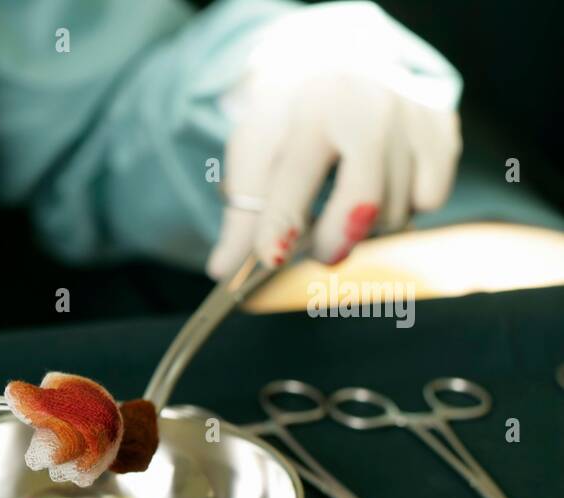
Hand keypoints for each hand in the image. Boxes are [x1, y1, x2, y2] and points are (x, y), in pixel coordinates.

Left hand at [206, 6, 460, 277]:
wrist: (338, 60)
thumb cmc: (291, 116)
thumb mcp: (256, 150)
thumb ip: (243, 212)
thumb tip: (224, 269)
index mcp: (313, 107)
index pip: (297, 177)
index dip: (282, 225)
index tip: (271, 258)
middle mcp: (370, 107)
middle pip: (363, 203)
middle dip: (335, 242)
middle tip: (319, 252)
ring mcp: (412, 117)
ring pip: (395, 210)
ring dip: (364, 227)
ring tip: (342, 205)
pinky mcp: (442, 127)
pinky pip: (429, 198)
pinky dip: (402, 207)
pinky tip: (380, 186)